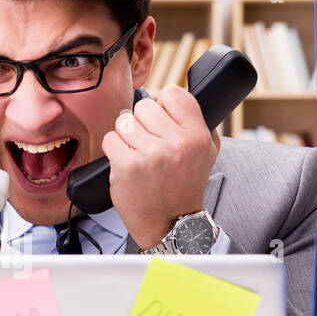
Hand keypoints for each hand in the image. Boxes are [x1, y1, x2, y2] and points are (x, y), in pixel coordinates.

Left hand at [100, 84, 219, 249]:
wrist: (170, 222)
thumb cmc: (184, 185)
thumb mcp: (206, 151)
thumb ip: (197, 121)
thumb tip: (177, 95)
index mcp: (197, 136)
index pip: (172, 93)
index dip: (163, 105)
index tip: (161, 121)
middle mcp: (175, 143)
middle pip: (144, 106)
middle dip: (142, 123)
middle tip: (149, 143)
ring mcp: (149, 155)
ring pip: (124, 121)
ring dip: (127, 136)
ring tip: (138, 153)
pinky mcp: (126, 167)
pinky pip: (110, 139)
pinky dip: (114, 149)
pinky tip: (127, 163)